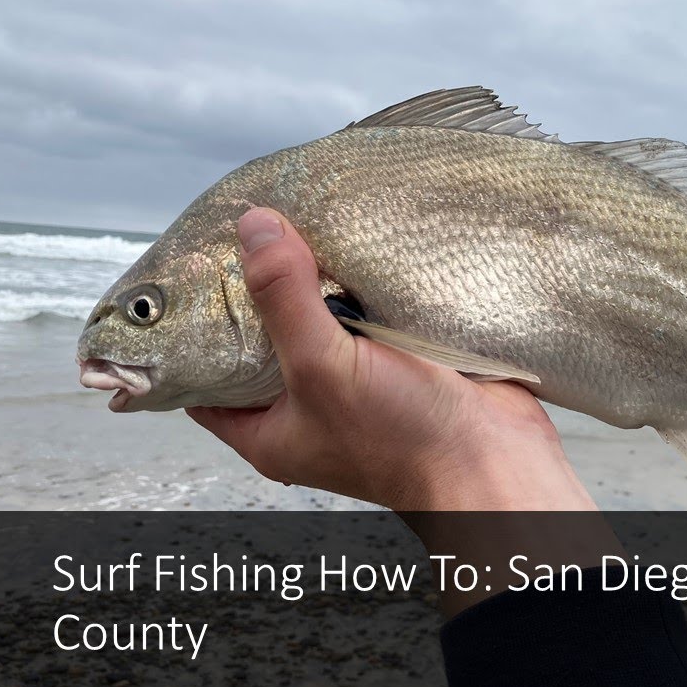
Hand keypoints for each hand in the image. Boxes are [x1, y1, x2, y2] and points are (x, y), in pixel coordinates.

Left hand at [187, 208, 595, 512]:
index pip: (205, 379)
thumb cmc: (404, 441)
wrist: (496, 462)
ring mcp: (356, 384)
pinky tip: (359, 245)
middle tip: (249, 231)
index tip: (190, 274)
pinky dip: (365, 284)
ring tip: (301, 224)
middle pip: (265, 338)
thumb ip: (284, 299)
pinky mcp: (401, 363)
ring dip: (318, 280)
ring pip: (321, 320)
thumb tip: (253, 228)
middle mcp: (308, 408)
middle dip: (260, 289)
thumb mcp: (324, 369)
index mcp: (269, 430)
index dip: (192, 332)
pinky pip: (371, 315)